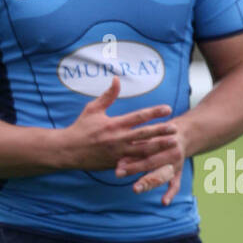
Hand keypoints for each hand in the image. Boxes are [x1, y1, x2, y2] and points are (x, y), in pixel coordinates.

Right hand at [59, 76, 175, 172]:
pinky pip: (134, 163)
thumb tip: (117, 79)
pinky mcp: (116, 164)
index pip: (138, 117)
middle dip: (161, 131)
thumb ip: (108, 95)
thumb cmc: (80, 128)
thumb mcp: (92, 109)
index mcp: (113, 124)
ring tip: (173, 144)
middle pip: (144, 134)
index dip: (154, 112)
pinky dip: (147, 162)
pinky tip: (159, 161)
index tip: (167, 109)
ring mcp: (117, 153)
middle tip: (175, 128)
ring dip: (159, 147)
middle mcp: (117, 139)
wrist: (67, 151)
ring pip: (142, 151)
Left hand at [115, 122, 185, 205]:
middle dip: (134, 168)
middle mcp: (171, 152)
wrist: (183, 135)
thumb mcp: (147, 140)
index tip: (117, 164)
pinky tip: (163, 202)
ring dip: (148, 182)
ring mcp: (176, 164)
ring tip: (136, 189)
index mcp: (162, 141)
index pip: (144, 150)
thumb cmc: (158, 138)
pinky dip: (170, 194)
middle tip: (118, 173)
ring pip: (162, 174)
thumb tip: (119, 164)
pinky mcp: (179, 173)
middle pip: (151, 162)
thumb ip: (134, 152)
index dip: (130, 157)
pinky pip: (176, 185)